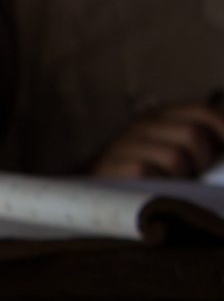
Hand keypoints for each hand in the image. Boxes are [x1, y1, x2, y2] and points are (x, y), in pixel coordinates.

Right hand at [91, 102, 223, 178]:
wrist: (90, 189)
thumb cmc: (140, 171)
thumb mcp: (166, 146)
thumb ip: (195, 141)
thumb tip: (222, 155)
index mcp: (160, 116)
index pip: (200, 111)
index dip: (223, 127)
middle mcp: (143, 125)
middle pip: (193, 135)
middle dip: (202, 160)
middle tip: (194, 174)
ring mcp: (128, 145)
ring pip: (176, 158)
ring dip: (181, 177)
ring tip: (171, 184)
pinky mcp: (118, 167)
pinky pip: (153, 174)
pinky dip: (160, 186)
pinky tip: (153, 189)